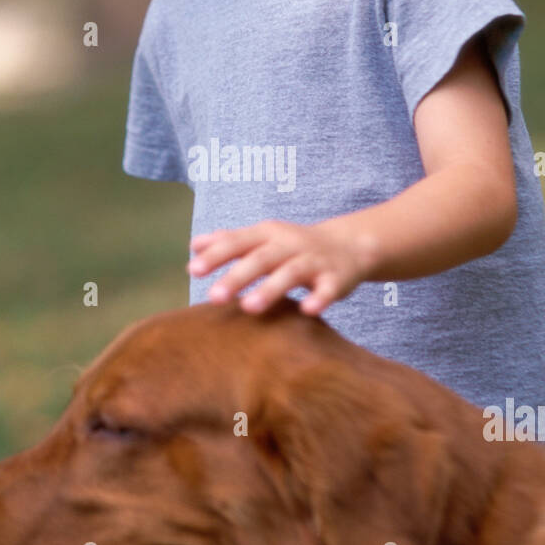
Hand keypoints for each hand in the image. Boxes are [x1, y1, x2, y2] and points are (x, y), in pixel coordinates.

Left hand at [186, 218, 370, 314]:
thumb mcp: (264, 238)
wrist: (350, 245)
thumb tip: (194, 246)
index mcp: (268, 234)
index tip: (194, 271)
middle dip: (237, 276)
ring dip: (271, 288)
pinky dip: (320, 298)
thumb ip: (231, 241)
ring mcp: (314, 260)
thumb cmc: (296, 246)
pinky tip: (308, 311)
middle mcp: (290, 244)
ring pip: (292, 273)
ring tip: (249, 307)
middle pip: (261, 258)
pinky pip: (329, 288)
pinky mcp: (337, 278)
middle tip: (213, 298)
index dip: (216, 255)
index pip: (238, 242)